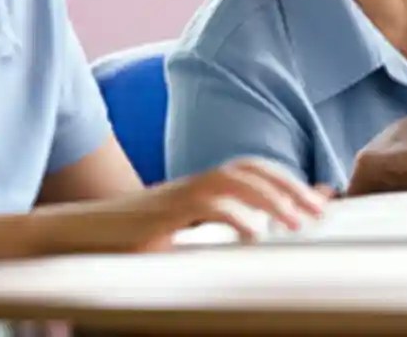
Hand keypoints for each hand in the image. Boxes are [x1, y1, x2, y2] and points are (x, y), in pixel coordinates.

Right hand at [38, 157, 329, 252]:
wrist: (84, 236)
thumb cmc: (137, 237)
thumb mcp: (188, 232)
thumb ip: (225, 224)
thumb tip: (267, 229)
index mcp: (204, 184)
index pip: (255, 169)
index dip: (289, 180)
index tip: (322, 200)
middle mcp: (194, 182)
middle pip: (251, 170)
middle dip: (289, 187)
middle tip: (318, 212)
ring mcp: (178, 195)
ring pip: (233, 183)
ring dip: (269, 200)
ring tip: (295, 223)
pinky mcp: (163, 213)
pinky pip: (203, 207)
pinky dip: (232, 218)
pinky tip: (252, 237)